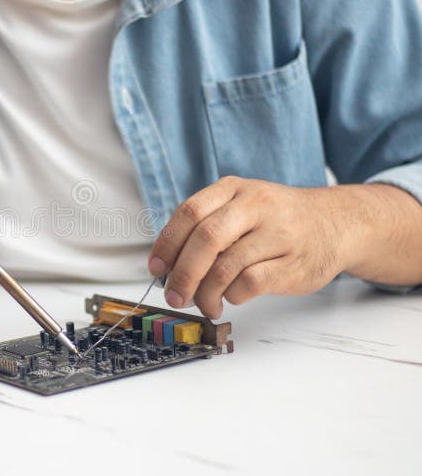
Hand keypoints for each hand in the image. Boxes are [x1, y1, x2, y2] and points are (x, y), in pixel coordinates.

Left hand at [147, 176, 353, 318]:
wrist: (336, 223)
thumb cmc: (277, 219)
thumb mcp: (241, 204)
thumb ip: (206, 225)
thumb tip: (166, 264)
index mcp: (234, 189)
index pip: (189, 212)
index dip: (167, 244)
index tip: (156, 268)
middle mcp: (256, 205)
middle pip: (205, 240)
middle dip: (182, 274)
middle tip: (174, 296)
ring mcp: (277, 234)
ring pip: (225, 266)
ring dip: (205, 293)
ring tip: (204, 303)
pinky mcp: (292, 264)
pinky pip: (248, 284)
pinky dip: (232, 296)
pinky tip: (231, 297)